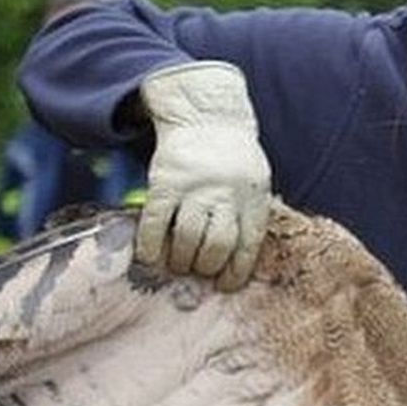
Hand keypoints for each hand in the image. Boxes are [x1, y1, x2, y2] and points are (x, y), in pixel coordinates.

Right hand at [137, 61, 271, 290]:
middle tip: (197, 271)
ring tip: (177, 264)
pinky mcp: (165, 183)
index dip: (235, 272)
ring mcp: (194, 188)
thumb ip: (249, 217)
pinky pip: (156, 222)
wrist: (207, 118)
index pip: (247, 246)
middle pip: (215, 246)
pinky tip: (150, 257)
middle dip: (205, 267)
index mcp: (253, 198)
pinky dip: (150, 245)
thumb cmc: (235, 160)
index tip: (224, 286)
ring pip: (187, 239)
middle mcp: (225, 195)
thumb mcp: (256, 184)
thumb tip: (235, 264)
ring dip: (180, 260)